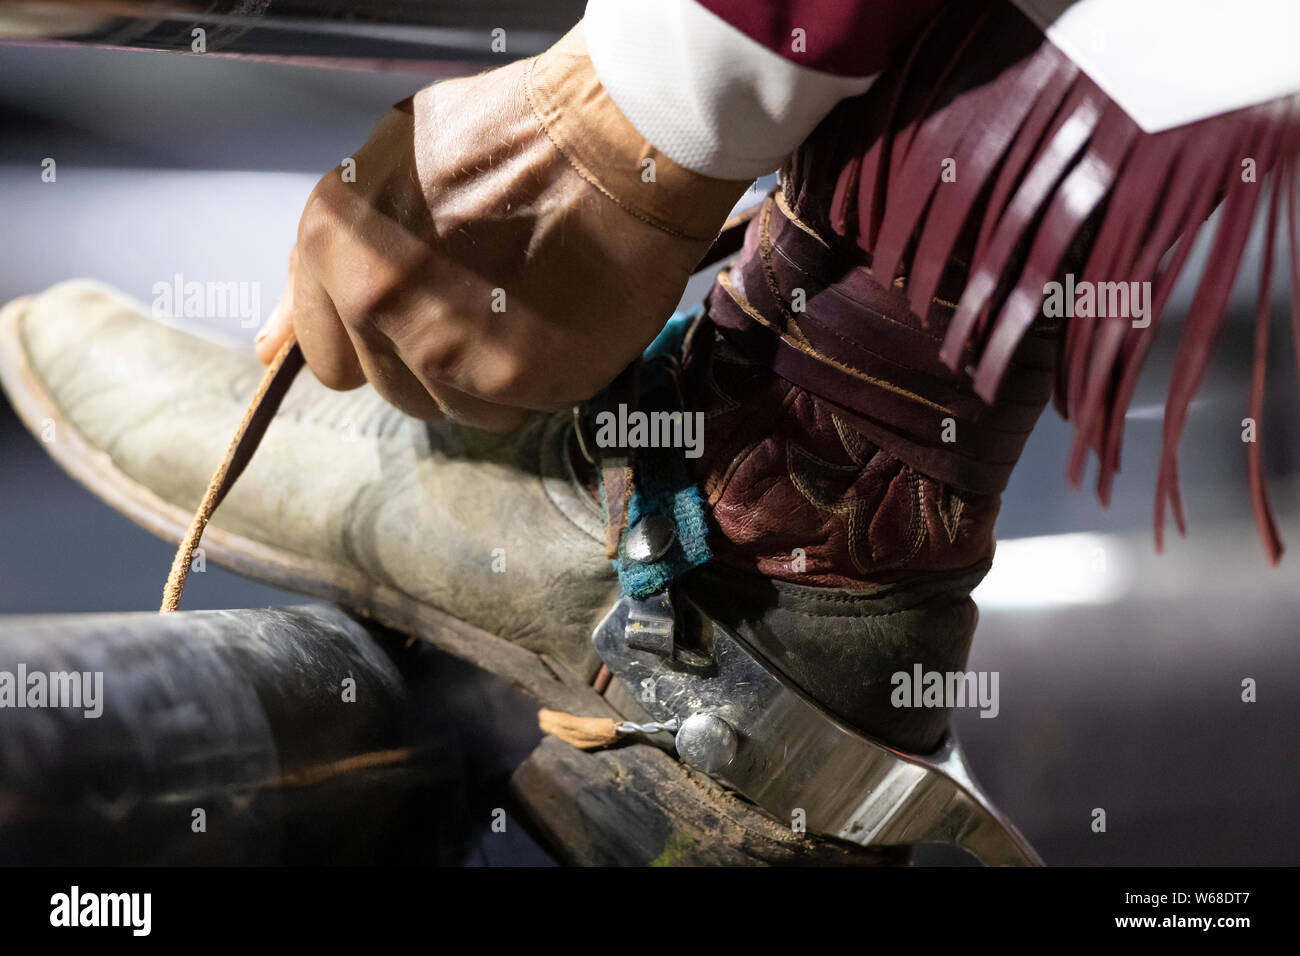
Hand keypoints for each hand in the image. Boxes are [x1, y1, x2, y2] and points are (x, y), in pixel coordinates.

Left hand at [255, 56, 720, 429]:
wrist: (614, 138)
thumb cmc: (505, 139)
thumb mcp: (385, 170)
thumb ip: (321, 265)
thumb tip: (268, 351)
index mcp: (333, 246)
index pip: (331, 360)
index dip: (381, 338)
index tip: (425, 310)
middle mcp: (378, 303)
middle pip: (395, 390)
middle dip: (436, 357)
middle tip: (489, 297)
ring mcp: (448, 349)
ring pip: (453, 409)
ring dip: (485, 375)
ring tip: (524, 308)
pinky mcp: (518, 381)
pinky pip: (512, 412)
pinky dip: (534, 382)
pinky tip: (555, 324)